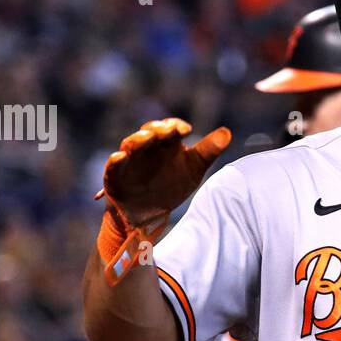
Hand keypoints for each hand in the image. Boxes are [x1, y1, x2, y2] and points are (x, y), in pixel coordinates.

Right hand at [98, 118, 230, 228]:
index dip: (176, 126)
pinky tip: (121, 156)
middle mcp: (147, 147)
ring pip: (131, 144)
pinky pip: (113, 165)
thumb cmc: (172, 184)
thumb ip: (209, 150)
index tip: (186, 130)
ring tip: (147, 138)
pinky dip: (115, 160)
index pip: (170, 127)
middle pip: (150, 131)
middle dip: (158, 129)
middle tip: (168, 131)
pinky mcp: (114, 175)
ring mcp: (130, 160)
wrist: (151, 214)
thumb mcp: (194, 168)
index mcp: (166, 143)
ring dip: (138, 139)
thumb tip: (228, 132)